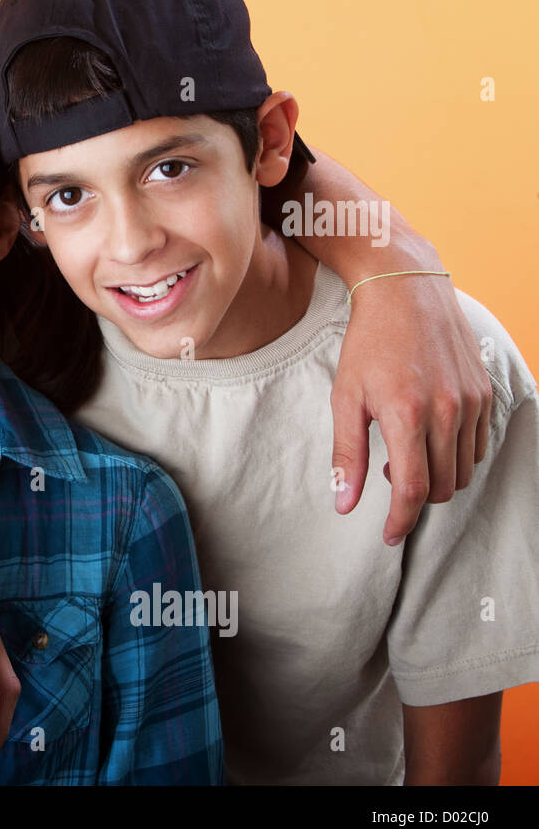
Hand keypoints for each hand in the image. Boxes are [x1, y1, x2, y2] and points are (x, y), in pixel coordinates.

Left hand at [331, 274, 492, 544]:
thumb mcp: (345, 398)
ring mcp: (472, 402)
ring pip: (464, 470)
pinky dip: (455, 455)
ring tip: (405, 452)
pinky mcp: (485, 392)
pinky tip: (429, 437)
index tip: (389, 536)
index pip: (413, 490)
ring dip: (437, 477)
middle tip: (388, 476)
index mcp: (407, 416)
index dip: (401, 520)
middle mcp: (447, 412)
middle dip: (416, 497)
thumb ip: (346, 455)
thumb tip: (344, 504)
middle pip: (443, 486)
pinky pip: (477, 445)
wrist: (407, 292)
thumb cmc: (367, 345)